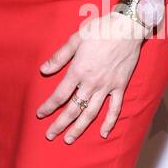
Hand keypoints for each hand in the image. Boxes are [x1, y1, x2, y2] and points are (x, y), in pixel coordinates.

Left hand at [35, 10, 147, 142]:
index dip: (48, 107)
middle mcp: (91, 83)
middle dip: (60, 124)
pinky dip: (109, 122)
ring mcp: (107, 87)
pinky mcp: (120, 86)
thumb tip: (43, 70)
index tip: (40, 114)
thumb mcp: (75, 39)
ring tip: (69, 139)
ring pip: (91, 113)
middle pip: (73, 108)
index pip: (59, 95)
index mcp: (78, 71)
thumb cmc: (99, 29)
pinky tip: (102, 133)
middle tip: (50, 135)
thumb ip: (59, 57)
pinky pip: (115, 108)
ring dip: (79, 128)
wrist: (127, 27)